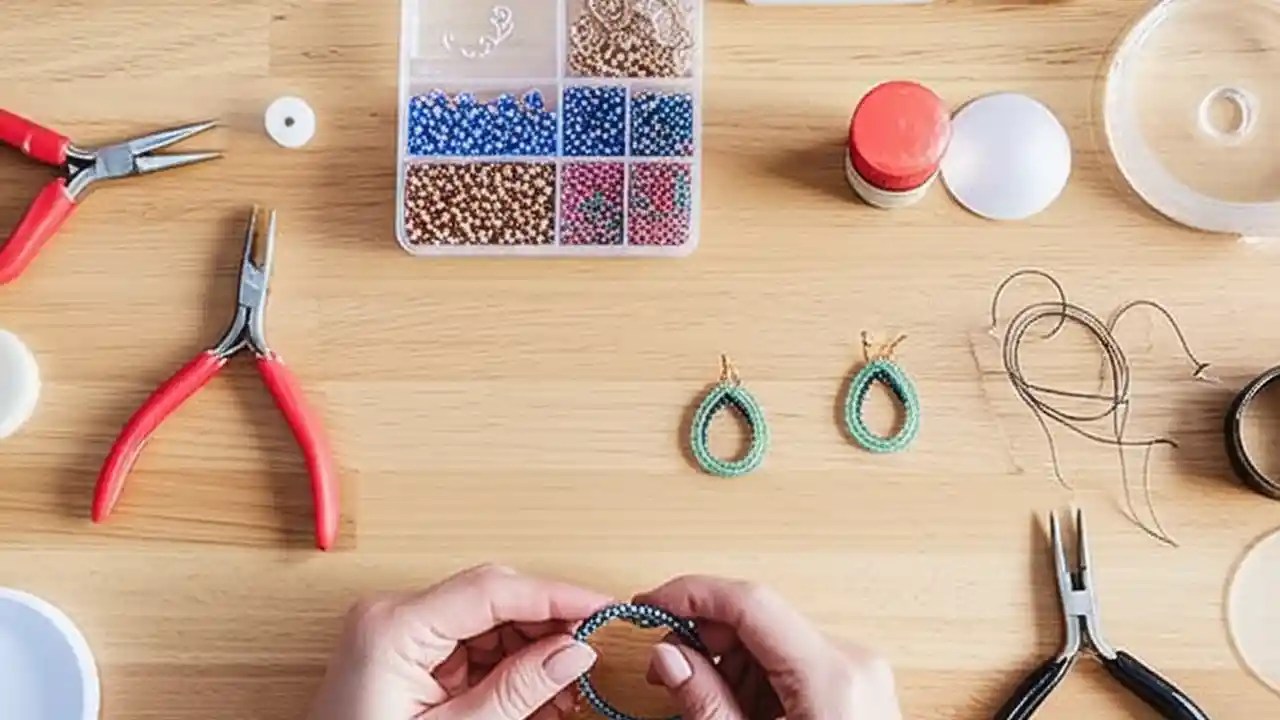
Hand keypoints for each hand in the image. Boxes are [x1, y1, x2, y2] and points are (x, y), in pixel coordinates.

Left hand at [308, 564, 610, 719]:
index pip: (492, 590)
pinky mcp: (410, 655)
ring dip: (534, 652)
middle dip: (549, 627)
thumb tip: (573, 652)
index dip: (556, 594)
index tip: (602, 608)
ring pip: (491, 623)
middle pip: (494, 600)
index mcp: (393, 628)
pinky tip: (541, 694)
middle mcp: (394, 617)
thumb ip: (516, 691)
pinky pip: (473, 648)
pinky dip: (510, 669)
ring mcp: (401, 634)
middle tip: (593, 655)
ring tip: (569, 690)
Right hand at [637, 576, 901, 719]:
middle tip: (666, 671)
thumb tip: (667, 657)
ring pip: (771, 641)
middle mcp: (850, 661)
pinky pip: (791, 663)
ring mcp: (857, 672)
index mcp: (830, 676)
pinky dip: (756, 680)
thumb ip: (706, 703)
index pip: (750, 603)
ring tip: (710, 707)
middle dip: (704, 638)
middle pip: (758, 620)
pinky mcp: (854, 686)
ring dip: (729, 664)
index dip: (690, 595)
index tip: (647, 607)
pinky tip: (740, 712)